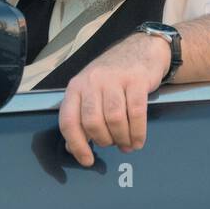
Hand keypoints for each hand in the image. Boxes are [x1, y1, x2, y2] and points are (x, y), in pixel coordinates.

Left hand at [59, 32, 168, 166]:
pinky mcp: (136, 80)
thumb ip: (80, 116)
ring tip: (127, 143)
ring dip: (122, 138)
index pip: (68, 120)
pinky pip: (136, 113)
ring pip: (114, 119)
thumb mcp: (91, 90)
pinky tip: (138, 140)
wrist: (141, 49)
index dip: (76, 145)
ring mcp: (114, 79)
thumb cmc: (113, 75)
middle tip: (112, 144)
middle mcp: (92, 81)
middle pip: (92, 122)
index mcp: (76, 86)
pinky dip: (138, 132)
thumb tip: (72, 147)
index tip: (87, 160)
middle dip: (104, 140)